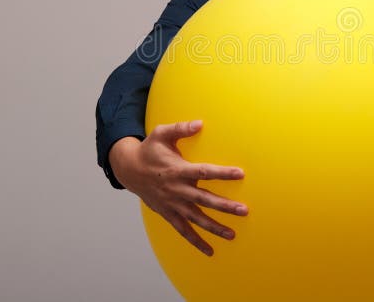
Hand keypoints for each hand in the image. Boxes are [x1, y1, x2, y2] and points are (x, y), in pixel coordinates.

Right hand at [109, 120, 247, 255]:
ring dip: (214, 227)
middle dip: (225, 206)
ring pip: (196, 219)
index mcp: (178, 170)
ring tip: (232, 234)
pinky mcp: (168, 214)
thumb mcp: (161, 134)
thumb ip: (181, 129)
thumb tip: (200, 123)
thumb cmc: (149, 149)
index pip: (204, 172)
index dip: (222, 173)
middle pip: (204, 199)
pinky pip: (183, 231)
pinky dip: (196, 242)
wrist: (128, 169)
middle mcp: (177, 189)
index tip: (240, 173)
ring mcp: (172, 204)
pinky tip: (210, 251)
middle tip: (244, 210)